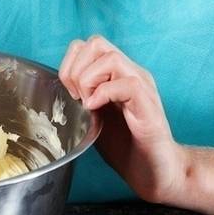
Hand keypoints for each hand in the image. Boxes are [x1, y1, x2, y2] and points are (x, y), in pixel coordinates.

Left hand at [58, 35, 189, 203]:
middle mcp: (131, 74)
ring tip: (88, 104)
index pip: (87, 44)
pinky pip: (129, 84)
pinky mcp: (149, 107)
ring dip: (89, 80)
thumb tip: (59, 85)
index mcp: (117, 74)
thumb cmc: (125, 146)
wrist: (154, 172)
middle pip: (97, 43)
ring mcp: (143, 88)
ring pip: (111, 57)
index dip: (70, 63)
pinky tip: (96, 110)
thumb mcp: (93, 115)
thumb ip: (81, 95)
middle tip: (77, 97)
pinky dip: (104, 94)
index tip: (70, 92)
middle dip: (77, 68)